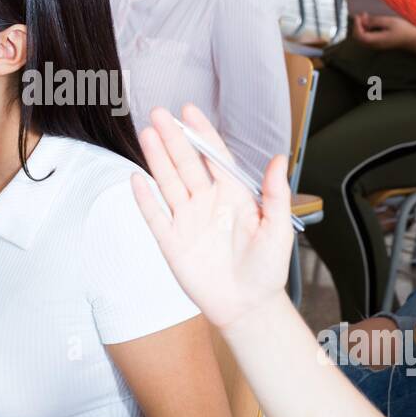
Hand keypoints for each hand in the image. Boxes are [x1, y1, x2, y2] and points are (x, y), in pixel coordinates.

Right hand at [130, 104, 293, 331]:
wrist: (248, 306)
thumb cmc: (266, 269)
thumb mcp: (277, 228)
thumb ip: (274, 193)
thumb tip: (279, 159)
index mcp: (232, 195)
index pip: (213, 157)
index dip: (201, 133)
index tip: (190, 110)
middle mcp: (207, 202)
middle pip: (185, 163)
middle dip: (173, 137)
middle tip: (159, 113)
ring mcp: (187, 220)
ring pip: (168, 182)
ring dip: (157, 158)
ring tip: (146, 133)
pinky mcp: (172, 242)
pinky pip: (155, 216)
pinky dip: (145, 198)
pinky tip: (136, 178)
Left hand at [352, 12, 415, 49]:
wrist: (413, 39)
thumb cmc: (403, 30)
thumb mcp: (390, 22)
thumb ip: (375, 21)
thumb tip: (363, 20)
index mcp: (377, 40)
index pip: (360, 35)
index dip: (356, 25)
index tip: (358, 16)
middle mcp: (375, 45)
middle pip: (358, 38)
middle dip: (357, 25)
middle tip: (361, 15)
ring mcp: (377, 45)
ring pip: (362, 38)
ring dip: (361, 27)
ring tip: (366, 16)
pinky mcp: (379, 43)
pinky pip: (367, 38)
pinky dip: (365, 29)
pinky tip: (370, 22)